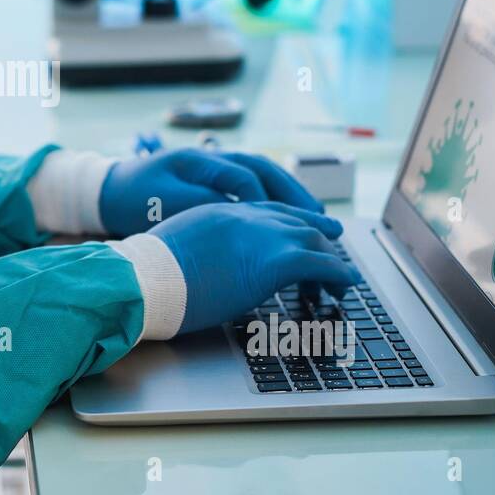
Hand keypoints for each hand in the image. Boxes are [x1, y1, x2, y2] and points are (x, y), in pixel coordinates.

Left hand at [99, 148, 323, 236]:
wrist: (111, 189)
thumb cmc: (134, 199)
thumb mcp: (160, 204)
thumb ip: (199, 206)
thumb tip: (240, 214)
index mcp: (198, 160)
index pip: (241, 177)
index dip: (263, 202)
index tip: (281, 227)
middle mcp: (214, 157)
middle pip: (264, 169)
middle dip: (294, 194)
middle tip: (320, 220)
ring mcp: (218, 165)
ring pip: (266, 174)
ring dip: (293, 194)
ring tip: (319, 218)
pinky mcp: (218, 178)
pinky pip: (257, 183)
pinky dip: (279, 198)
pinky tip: (295, 217)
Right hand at [146, 201, 360, 334]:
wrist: (147, 278)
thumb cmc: (150, 274)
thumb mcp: (177, 246)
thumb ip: (200, 246)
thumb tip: (206, 263)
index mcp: (220, 211)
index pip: (265, 209)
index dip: (288, 219)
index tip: (300, 227)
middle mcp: (246, 216)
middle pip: (294, 219)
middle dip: (317, 232)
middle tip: (333, 241)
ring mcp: (264, 235)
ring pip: (313, 238)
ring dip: (329, 259)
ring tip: (340, 278)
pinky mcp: (278, 261)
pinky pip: (323, 264)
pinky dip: (340, 274)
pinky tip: (347, 285)